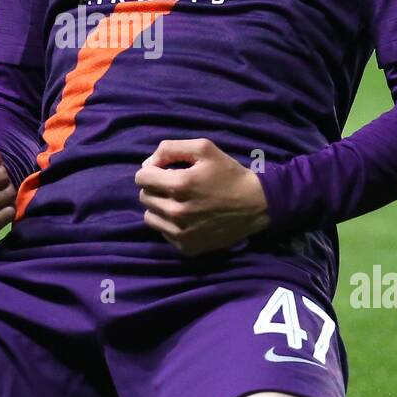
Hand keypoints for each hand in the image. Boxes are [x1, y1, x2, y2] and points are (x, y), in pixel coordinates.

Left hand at [135, 138, 269, 255]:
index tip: (166, 171)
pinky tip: (188, 217)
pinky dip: (170, 224)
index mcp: (180, 185)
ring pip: (150, 217)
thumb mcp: (204, 148)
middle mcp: (177, 212)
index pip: (141, 178)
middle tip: (175, 185)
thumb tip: (146, 164)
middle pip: (144, 197)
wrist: (256, 205)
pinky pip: (163, 233)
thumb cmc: (229, 173)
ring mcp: (181, 233)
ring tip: (179, 201)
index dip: (152, 170)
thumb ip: (170, 149)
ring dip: (159, 206)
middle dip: (155, 187)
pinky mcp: (187, 247)